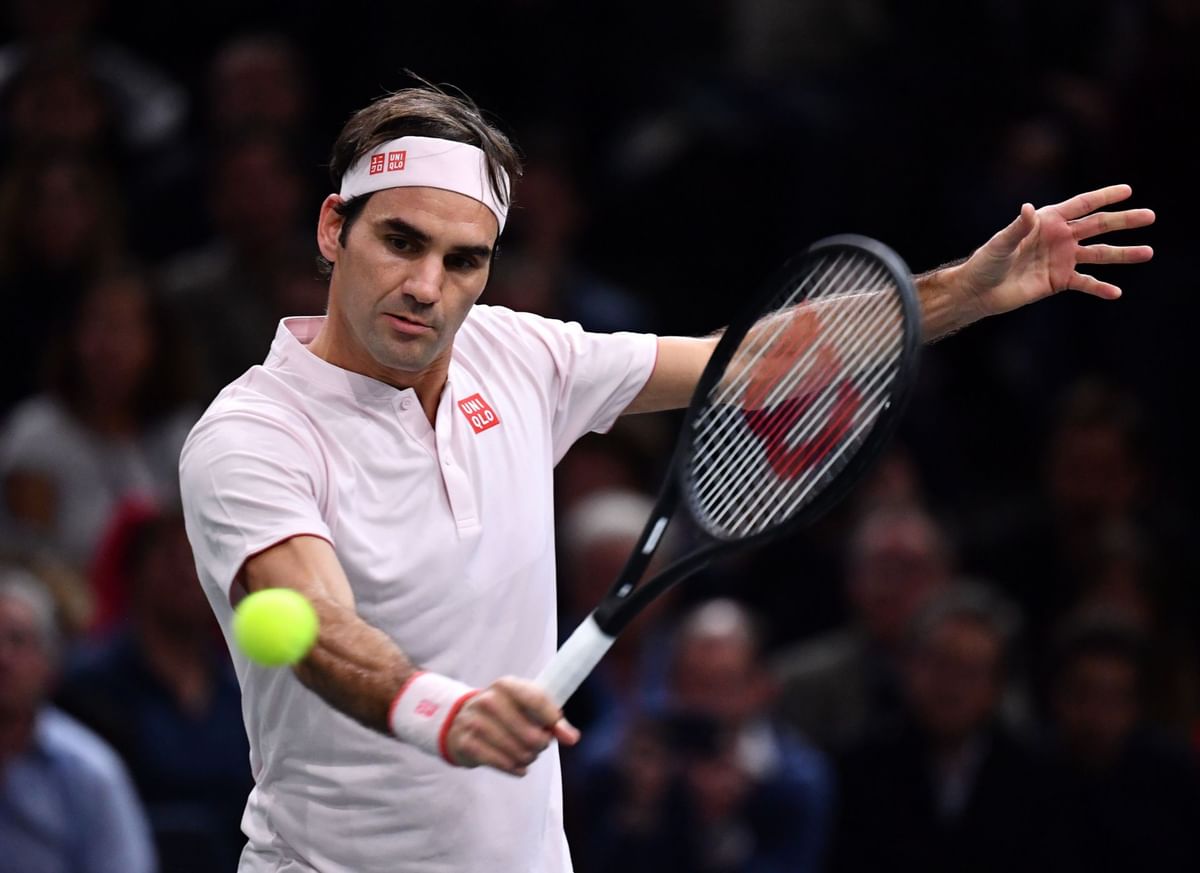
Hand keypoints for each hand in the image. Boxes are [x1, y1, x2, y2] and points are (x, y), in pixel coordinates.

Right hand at [443, 676, 579, 775]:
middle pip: (532, 735)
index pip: (538, 700)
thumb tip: (572, 738)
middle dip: (540, 745)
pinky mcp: (466, 744)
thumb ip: (552, 720)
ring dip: (528, 759)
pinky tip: (517, 765)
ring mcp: (475, 722)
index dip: (553, 720)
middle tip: (537, 745)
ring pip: (519, 752)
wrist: (459, 722)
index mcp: (506, 685)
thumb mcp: (525, 707)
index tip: (559, 731)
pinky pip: (503, 764)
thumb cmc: (503, 713)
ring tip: (526, 755)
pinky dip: (515, 768)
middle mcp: (488, 700)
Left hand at [958, 183, 1154, 319]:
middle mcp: (1060, 237)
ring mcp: (1062, 259)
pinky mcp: (1059, 280)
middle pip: (1098, 226)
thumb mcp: (1001, 243)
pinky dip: (1100, 288)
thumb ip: (1018, 228)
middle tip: (1150, 216)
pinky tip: (1116, 292)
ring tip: (1147, 252)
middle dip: (1124, 221)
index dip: (1104, 197)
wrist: (980, 291)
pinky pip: (1085, 283)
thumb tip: (1028, 209)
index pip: (1081, 205)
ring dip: (1123, 254)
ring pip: (1099, 254)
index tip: (1128, 190)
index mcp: (1048, 221)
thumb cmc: (986, 262)